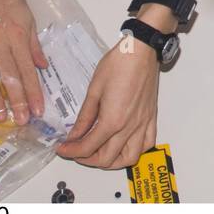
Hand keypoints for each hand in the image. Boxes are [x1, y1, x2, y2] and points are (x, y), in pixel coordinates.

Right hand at [0, 0, 46, 124]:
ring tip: (0, 118)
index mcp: (17, 37)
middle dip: (16, 102)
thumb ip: (34, 45)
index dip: (33, 92)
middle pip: (9, 77)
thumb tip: (42, 67)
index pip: (27, 70)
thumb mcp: (28, 18)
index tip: (38, 109)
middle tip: (21, 121)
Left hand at [56, 38, 158, 168]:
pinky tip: (125, 146)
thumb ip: (84, 117)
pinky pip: (148, 144)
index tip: (62, 148)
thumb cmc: (118, 65)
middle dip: (87, 159)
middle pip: (107, 158)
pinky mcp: (151, 118)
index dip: (71, 151)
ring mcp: (142, 123)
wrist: (141, 51)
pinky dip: (136, 152)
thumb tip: (74, 134)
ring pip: (130, 158)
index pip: (88, 147)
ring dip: (113, 162)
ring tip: (100, 154)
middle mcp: (129, 126)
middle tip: (76, 151)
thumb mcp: (94, 90)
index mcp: (112, 120)